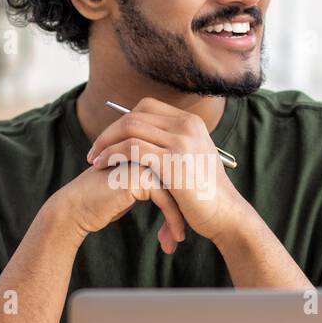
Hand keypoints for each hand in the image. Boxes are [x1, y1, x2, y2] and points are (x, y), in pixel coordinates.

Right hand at [51, 162, 187, 253]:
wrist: (74, 209)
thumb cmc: (101, 204)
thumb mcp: (132, 192)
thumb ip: (152, 186)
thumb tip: (178, 198)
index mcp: (147, 152)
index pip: (179, 175)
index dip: (185, 201)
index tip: (187, 224)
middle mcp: (146, 152)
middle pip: (181, 181)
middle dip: (186, 210)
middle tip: (183, 235)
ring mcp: (142, 162)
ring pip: (177, 190)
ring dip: (181, 218)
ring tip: (179, 239)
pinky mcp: (138, 177)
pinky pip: (167, 199)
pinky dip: (173, 220)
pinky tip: (174, 238)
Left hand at [85, 96, 248, 243]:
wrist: (226, 215)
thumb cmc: (206, 195)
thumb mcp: (192, 160)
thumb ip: (172, 146)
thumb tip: (145, 142)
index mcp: (191, 122)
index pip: (146, 107)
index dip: (123, 121)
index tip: (110, 140)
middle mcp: (187, 126)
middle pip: (135, 115)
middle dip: (109, 132)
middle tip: (94, 151)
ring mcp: (181, 141)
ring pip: (130, 128)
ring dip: (106, 143)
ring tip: (95, 160)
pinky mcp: (172, 161)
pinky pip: (132, 148)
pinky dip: (112, 155)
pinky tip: (103, 167)